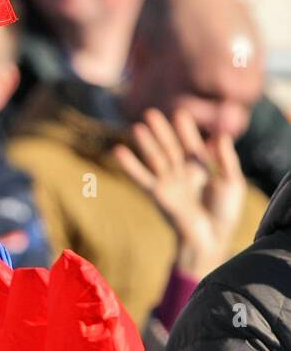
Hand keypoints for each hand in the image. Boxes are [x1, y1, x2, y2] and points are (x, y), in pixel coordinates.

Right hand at [113, 108, 244, 278]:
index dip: (185, 130)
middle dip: (162, 131)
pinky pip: (141, 176)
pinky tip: (119, 151)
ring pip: (156, 157)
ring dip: (147, 143)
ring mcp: (168, 182)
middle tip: (151, 113)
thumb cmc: (224, 212)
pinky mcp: (157, 193)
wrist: (211, 237)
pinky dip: (130, 165)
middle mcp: (182, 173)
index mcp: (200, 170)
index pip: (190, 144)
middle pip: (170, 147)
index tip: (180, 113)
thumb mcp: (232, 182)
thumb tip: (220, 134)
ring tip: (138, 126)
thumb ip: (225, 158)